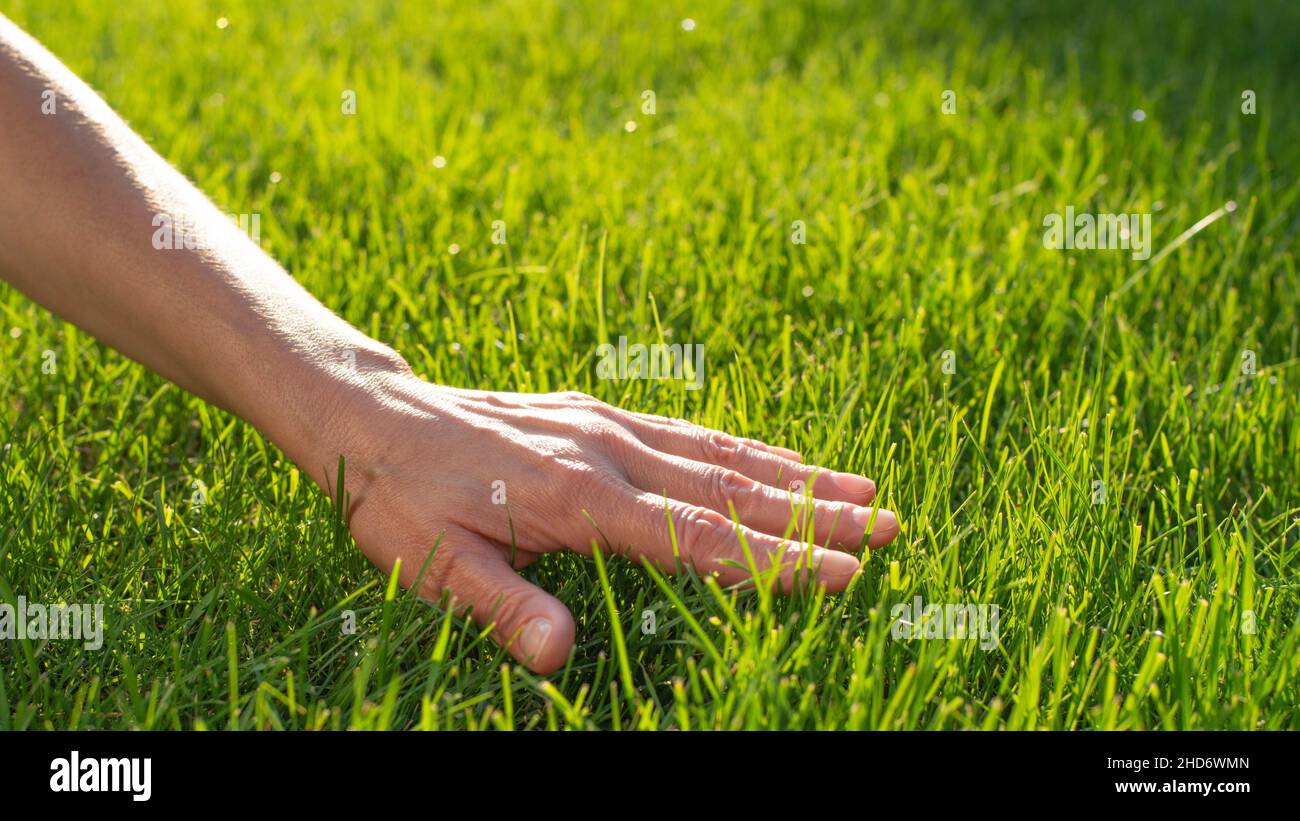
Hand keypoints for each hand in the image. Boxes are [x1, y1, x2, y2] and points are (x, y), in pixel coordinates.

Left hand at [304, 368, 900, 673]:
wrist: (372, 417)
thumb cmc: (400, 500)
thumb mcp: (431, 566)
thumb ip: (500, 607)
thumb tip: (559, 660)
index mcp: (576, 496)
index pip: (697, 537)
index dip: (775, 562)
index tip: (846, 573)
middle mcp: (606, 452)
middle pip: (728, 490)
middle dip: (816, 515)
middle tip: (892, 527)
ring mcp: (606, 425)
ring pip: (718, 453)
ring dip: (795, 475)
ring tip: (865, 487)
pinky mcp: (595, 413)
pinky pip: (686, 431)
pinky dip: (743, 448)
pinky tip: (777, 460)